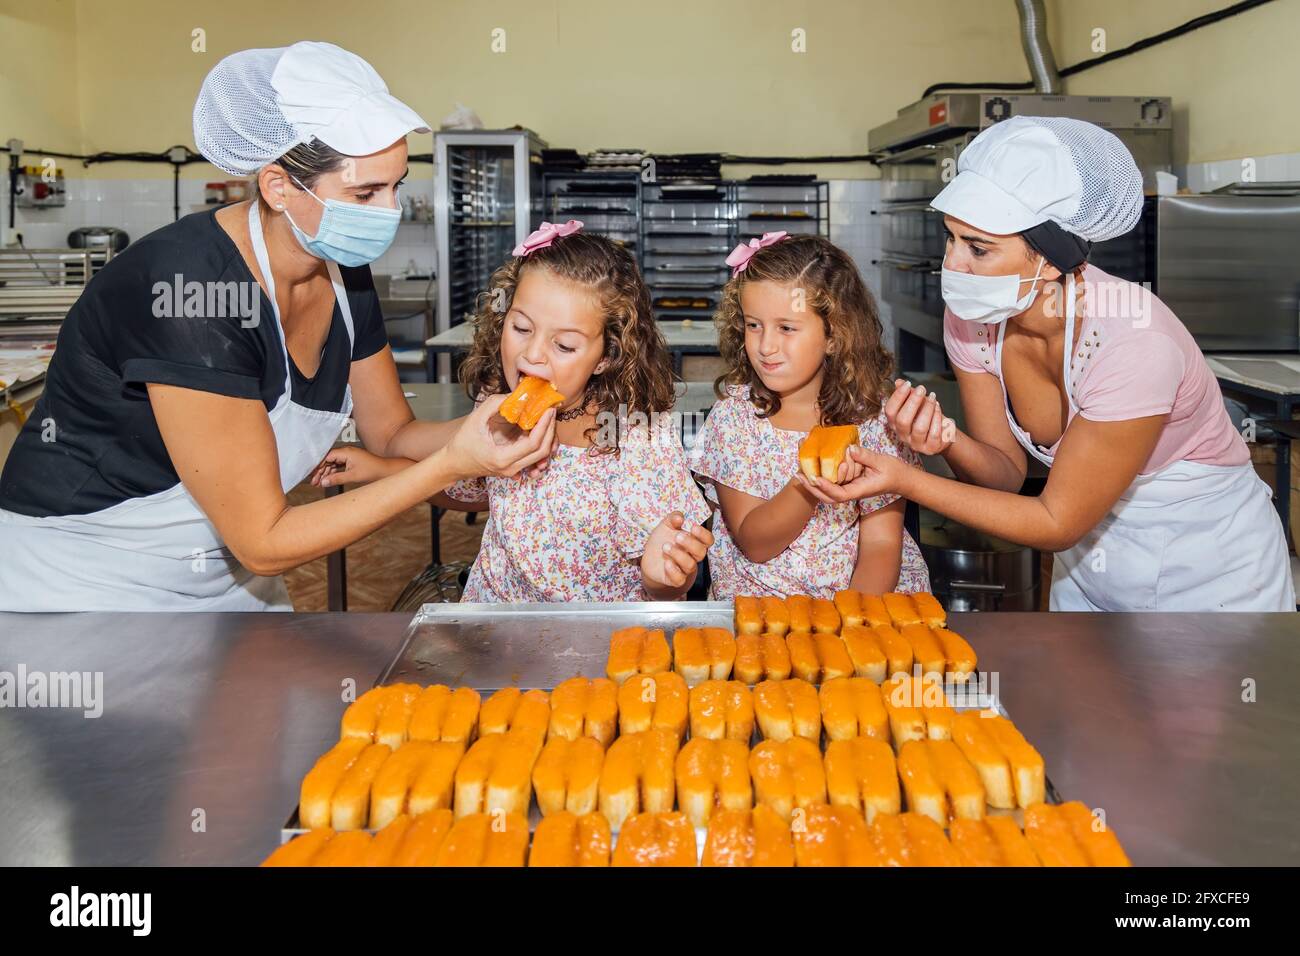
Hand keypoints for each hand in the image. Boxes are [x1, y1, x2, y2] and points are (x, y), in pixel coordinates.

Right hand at [310, 446, 392, 487]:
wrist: (386, 470)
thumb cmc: (373, 470)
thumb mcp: (352, 476)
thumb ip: (336, 478)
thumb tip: (323, 482)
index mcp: (346, 452)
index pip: (326, 457)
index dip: (317, 466)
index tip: (311, 474)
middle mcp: (346, 452)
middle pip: (328, 460)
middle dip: (320, 471)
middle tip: (314, 482)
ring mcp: (349, 456)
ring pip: (332, 464)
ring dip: (326, 473)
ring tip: (319, 483)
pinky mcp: (351, 461)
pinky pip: (338, 465)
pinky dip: (333, 473)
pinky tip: (328, 479)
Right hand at [444, 393, 557, 480]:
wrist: (454, 463)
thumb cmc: (462, 442)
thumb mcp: (475, 419)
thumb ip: (495, 404)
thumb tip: (515, 394)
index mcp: (502, 458)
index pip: (533, 444)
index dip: (544, 425)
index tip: (547, 410)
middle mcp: (511, 468)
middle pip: (542, 451)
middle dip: (550, 430)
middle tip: (551, 411)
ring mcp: (514, 471)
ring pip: (541, 456)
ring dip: (547, 437)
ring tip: (546, 418)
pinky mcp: (515, 468)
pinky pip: (534, 457)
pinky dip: (540, 443)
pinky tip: (538, 428)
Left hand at [640, 512, 713, 595]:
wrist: (649, 557)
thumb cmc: (662, 540)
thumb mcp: (666, 526)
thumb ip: (673, 519)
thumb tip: (680, 517)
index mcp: (694, 541)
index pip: (708, 540)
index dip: (704, 535)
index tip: (693, 527)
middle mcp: (692, 556)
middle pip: (701, 552)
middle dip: (690, 544)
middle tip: (677, 537)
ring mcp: (684, 568)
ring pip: (690, 565)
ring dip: (678, 555)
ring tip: (665, 546)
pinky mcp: (674, 579)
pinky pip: (679, 579)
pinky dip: (673, 571)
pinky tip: (666, 563)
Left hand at [793, 445, 910, 504]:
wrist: (902, 479)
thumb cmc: (894, 472)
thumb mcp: (881, 461)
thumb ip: (865, 456)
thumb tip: (849, 450)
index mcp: (860, 490)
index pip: (839, 495)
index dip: (826, 488)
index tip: (815, 478)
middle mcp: (852, 491)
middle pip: (828, 497)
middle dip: (812, 489)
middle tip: (798, 475)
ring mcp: (850, 488)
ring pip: (828, 492)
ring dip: (814, 484)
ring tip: (800, 473)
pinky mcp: (850, 482)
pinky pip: (833, 483)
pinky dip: (822, 478)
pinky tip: (813, 468)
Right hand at [885, 378, 955, 455]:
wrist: (944, 433)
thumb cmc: (927, 417)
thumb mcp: (918, 403)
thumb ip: (908, 394)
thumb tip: (899, 382)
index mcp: (895, 424)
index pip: (890, 411)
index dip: (897, 397)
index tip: (907, 384)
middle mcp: (903, 435)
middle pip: (903, 420)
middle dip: (913, 402)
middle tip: (922, 389)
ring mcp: (916, 444)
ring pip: (919, 428)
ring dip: (927, 409)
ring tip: (933, 398)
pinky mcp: (930, 448)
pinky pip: (934, 433)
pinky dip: (937, 418)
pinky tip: (938, 408)